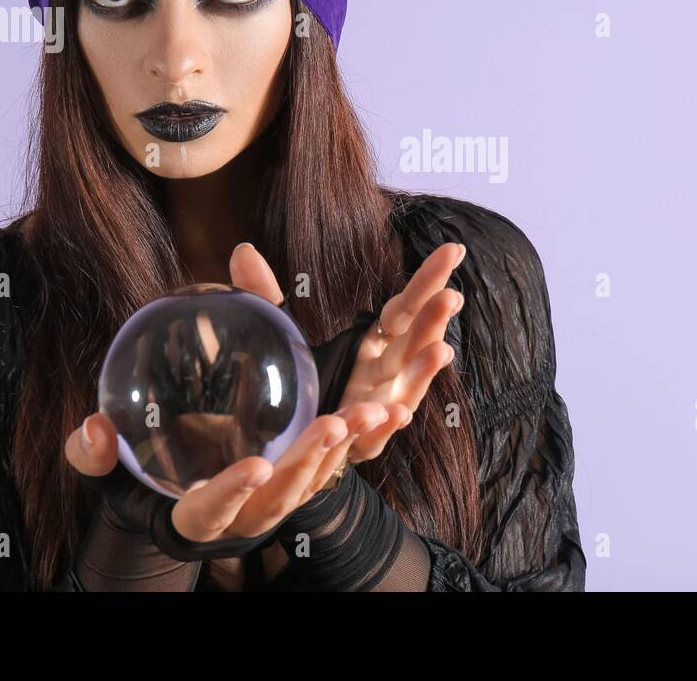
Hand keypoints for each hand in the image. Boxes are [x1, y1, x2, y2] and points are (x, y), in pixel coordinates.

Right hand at [61, 260, 399, 560]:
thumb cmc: (141, 485)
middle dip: (308, 463)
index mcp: (196, 519)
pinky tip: (388, 412)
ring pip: (314, 484)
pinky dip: (361, 443)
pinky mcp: (297, 482)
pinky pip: (334, 468)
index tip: (252, 465)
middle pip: (280, 498)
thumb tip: (90, 428)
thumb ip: (96, 456)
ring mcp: (274, 502)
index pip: (212, 512)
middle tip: (332, 425)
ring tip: (368, 412)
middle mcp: (243, 518)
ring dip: (343, 450)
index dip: (231, 492)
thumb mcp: (112, 475)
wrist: (174, 499)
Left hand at [230, 238, 466, 464]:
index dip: (428, 280)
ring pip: (405, 390)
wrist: (280, 447)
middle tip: (451, 296)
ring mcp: (374, 409)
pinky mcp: (355, 444)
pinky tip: (398, 412)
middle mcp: (383, 375)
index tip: (453, 250)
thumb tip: (243, 249)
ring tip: (441, 352)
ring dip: (423, 373)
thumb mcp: (281, 333)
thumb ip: (264, 293)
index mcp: (372, 344)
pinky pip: (373, 436)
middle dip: (433, 322)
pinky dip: (386, 425)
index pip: (404, 307)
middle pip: (412, 344)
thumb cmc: (296, 385)